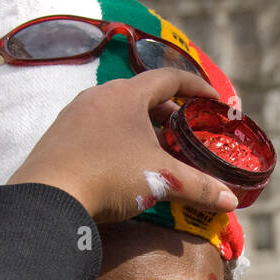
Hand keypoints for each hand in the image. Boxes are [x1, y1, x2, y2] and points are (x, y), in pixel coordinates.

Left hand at [7, 68, 239, 223]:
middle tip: (187, 132)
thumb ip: (199, 187)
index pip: (169, 78)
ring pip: (117, 112)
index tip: (214, 101)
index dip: (196, 88)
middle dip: (168, 112)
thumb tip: (230, 200)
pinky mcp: (58, 137)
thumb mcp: (161, 180)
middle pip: (142, 95)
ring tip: (157, 149)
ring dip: (141, 126)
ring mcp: (74, 115)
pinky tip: (123, 162)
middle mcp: (99, 96)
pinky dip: (117, 139)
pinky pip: (96, 129)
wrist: (49, 197)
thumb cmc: (109, 176)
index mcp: (126, 94)